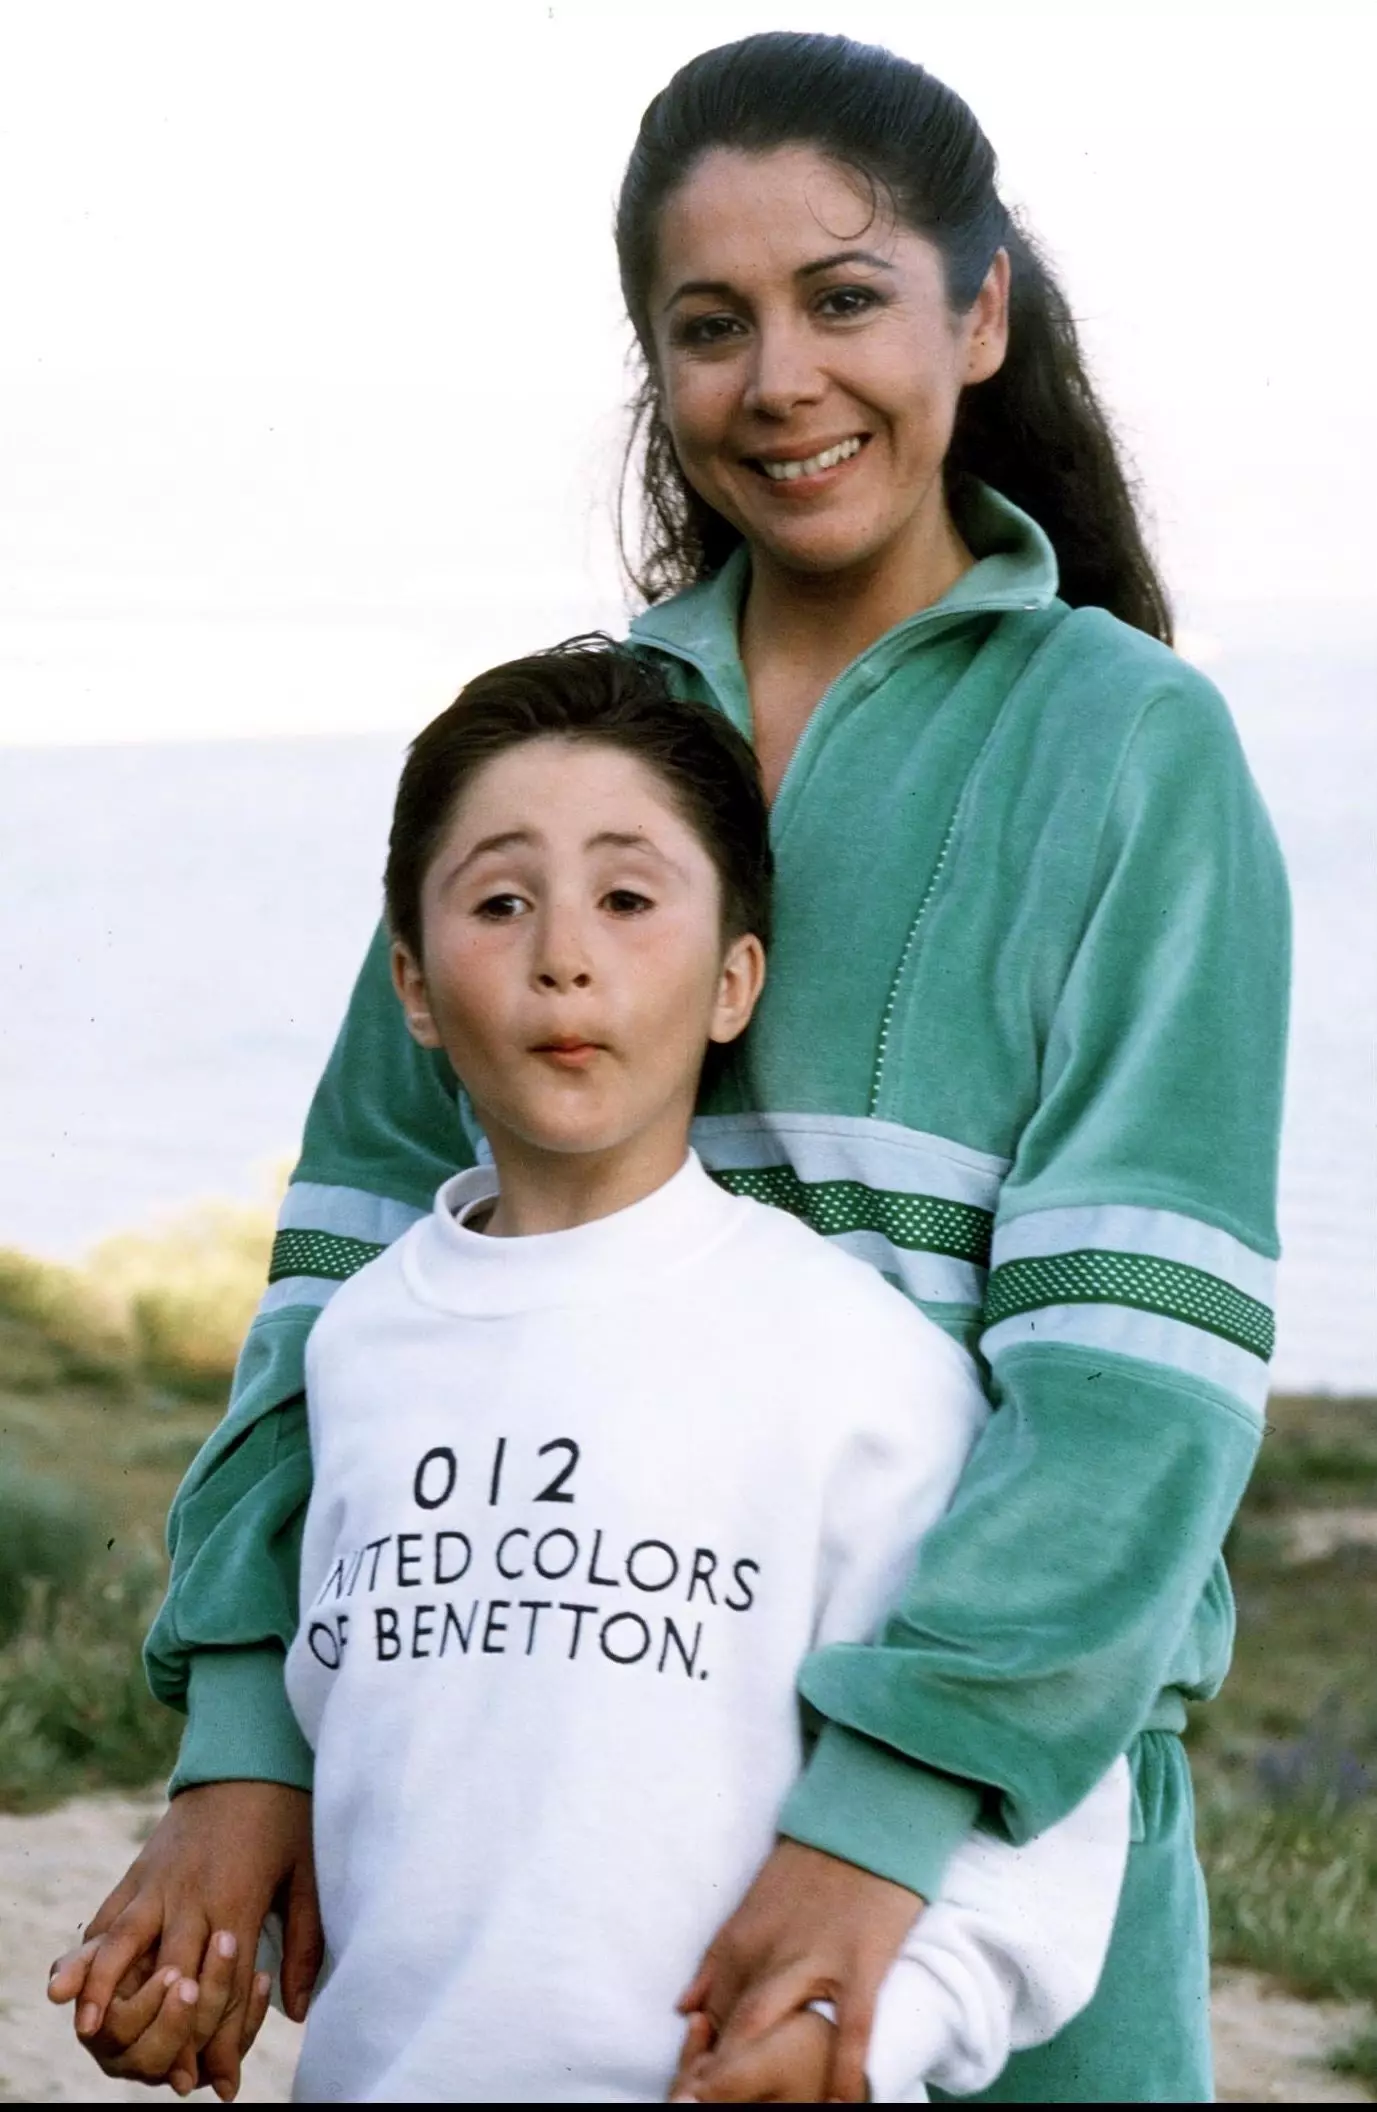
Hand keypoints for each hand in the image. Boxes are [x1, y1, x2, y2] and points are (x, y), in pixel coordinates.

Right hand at [46, 1780, 320, 2100]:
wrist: (248, 1755)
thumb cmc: (286, 1816)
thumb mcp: (308, 1874)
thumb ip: (304, 1943)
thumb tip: (299, 2012)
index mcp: (236, 1899)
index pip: (223, 1984)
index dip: (221, 2039)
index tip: (218, 2084)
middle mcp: (191, 1896)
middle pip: (170, 1974)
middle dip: (166, 2031)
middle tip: (162, 2080)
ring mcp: (157, 1882)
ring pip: (123, 1942)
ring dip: (104, 1988)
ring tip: (87, 2028)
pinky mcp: (138, 1870)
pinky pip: (109, 1915)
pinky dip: (89, 1951)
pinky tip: (73, 1982)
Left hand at [676, 1839, 920, 2103]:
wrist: (865, 1821)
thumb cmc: (810, 1865)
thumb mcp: (752, 1904)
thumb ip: (718, 1957)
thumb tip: (683, 2006)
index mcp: (738, 1939)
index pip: (709, 2016)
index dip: (703, 2060)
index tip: (699, 2090)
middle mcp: (765, 1954)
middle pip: (729, 2029)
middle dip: (716, 2076)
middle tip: (708, 2109)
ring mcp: (813, 1960)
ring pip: (770, 2031)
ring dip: (755, 2075)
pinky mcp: (861, 1964)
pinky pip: (851, 2032)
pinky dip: (842, 2073)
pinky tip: (839, 2104)